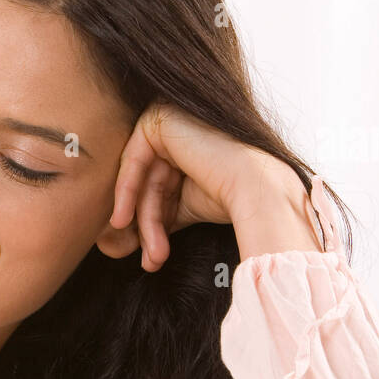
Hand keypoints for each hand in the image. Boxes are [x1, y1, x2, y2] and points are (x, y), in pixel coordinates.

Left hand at [104, 102, 298, 271]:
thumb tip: (123, 239)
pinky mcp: (161, 118)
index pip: (156, 185)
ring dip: (145, 220)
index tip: (146, 256)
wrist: (256, 190)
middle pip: (148, 184)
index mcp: (187, 145)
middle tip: (148, 259)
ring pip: (142, 178)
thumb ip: (155, 213)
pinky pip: (133, 159)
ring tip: (153, 254)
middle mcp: (178, 129)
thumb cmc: (230, 200)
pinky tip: (122, 219)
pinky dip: (126, 191)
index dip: (148, 222)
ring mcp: (170, 119)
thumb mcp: (182, 207)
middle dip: (146, 226)